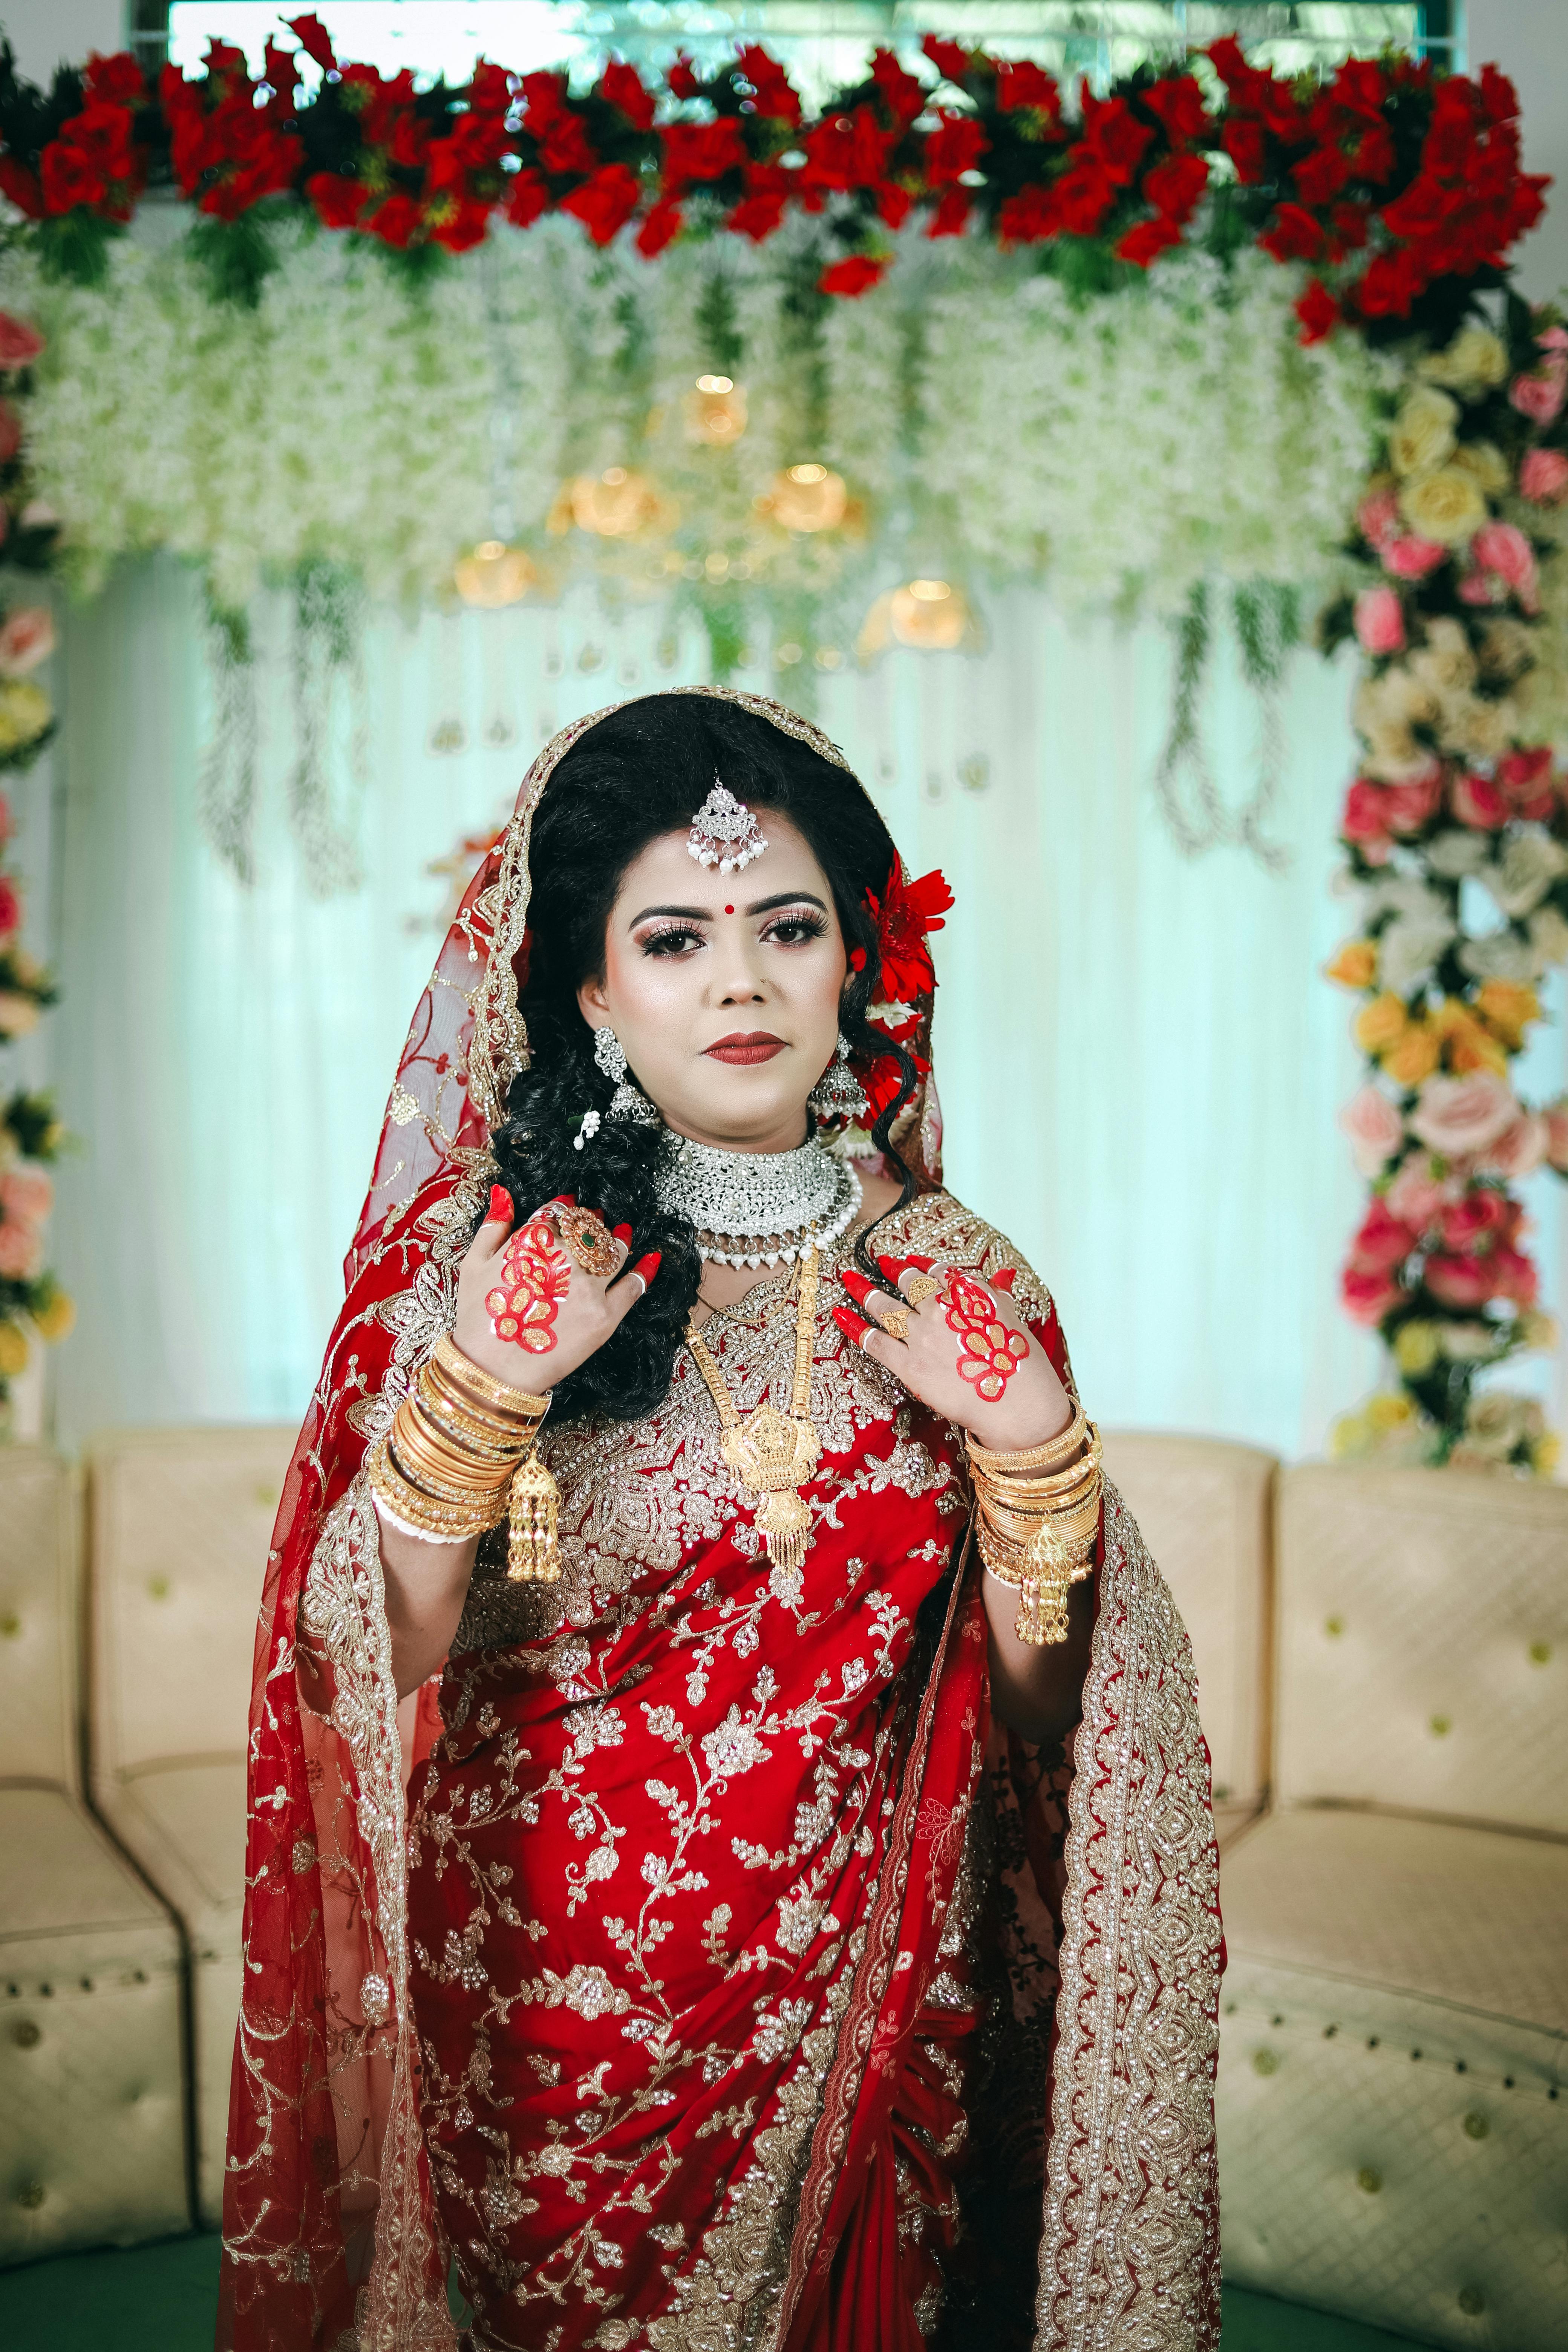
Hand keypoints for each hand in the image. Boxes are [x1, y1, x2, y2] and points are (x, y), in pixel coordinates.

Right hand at [452, 1186, 660, 1394]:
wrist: (492, 1370)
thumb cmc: (478, 1318)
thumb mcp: (473, 1265)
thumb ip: (492, 1226)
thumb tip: (504, 1194)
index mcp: (531, 1241)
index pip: (556, 1212)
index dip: (565, 1208)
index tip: (570, 1205)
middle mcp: (563, 1258)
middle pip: (587, 1229)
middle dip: (592, 1222)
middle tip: (595, 1219)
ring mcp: (587, 1287)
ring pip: (613, 1251)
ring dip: (618, 1238)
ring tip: (621, 1233)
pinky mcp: (605, 1316)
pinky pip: (633, 1286)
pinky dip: (645, 1270)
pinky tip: (652, 1258)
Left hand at [833, 1255, 1071, 1452]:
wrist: (1016, 1401)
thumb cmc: (1019, 1362)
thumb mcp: (1011, 1317)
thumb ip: (997, 1293)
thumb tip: (1001, 1274)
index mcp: (966, 1294)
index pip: (937, 1271)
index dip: (921, 1264)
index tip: (911, 1260)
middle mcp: (940, 1309)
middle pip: (907, 1283)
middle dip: (890, 1269)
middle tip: (879, 1261)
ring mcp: (921, 1336)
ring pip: (885, 1307)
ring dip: (864, 1291)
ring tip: (849, 1279)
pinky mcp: (909, 1366)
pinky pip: (874, 1342)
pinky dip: (855, 1327)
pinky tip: (840, 1315)